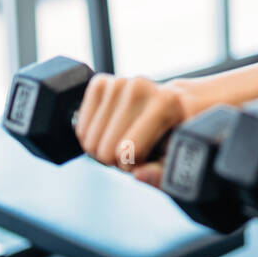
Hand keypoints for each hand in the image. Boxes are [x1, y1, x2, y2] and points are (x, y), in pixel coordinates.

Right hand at [75, 73, 198, 184]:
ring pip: (88, 141)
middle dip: (116, 160)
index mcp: (166, 102)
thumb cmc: (175, 137)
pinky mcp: (99, 82)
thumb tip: (138, 175)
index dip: (133, 165)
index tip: (147, 158)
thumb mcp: (177, 160)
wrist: (173, 106)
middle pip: (104, 150)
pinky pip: (80, 129)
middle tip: (135, 150)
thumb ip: (163, 174)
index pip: (128, 152)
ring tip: (125, 140)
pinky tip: (111, 131)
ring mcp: (118, 82)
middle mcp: (140, 86)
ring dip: (104, 149)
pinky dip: (91, 137)